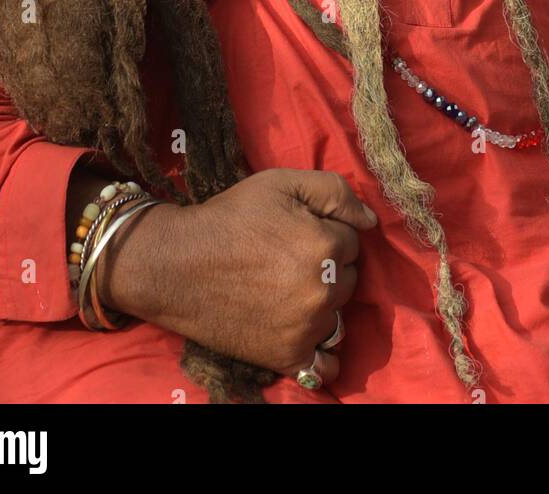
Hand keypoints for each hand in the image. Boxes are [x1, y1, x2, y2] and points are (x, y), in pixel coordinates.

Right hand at [97, 167, 377, 381]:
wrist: (177, 263)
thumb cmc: (231, 216)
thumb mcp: (281, 182)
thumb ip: (335, 191)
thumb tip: (371, 221)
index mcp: (325, 245)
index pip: (353, 240)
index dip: (327, 231)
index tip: (297, 231)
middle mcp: (322, 290)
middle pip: (349, 277)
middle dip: (328, 266)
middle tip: (289, 258)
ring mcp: (306, 328)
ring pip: (338, 314)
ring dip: (323, 303)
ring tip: (288, 289)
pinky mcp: (287, 357)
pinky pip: (326, 366)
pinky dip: (322, 354)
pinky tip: (306, 334)